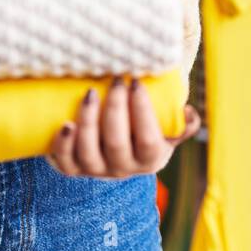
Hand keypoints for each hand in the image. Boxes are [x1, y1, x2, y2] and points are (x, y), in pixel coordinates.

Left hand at [47, 76, 201, 178]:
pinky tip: (65, 124)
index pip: (148, 139)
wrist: (119, 151)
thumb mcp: (169, 130)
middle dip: (115, 109)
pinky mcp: (74, 169)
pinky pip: (65, 163)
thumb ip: (183, 122)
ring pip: (89, 153)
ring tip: (91, 93)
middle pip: (117, 144)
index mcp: (150, 159)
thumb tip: (187, 111)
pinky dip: (63, 144)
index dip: (142, 112)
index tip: (137, 82)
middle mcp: (123, 169)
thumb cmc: (147, 130)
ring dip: (88, 121)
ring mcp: (96, 170)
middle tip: (117, 80)